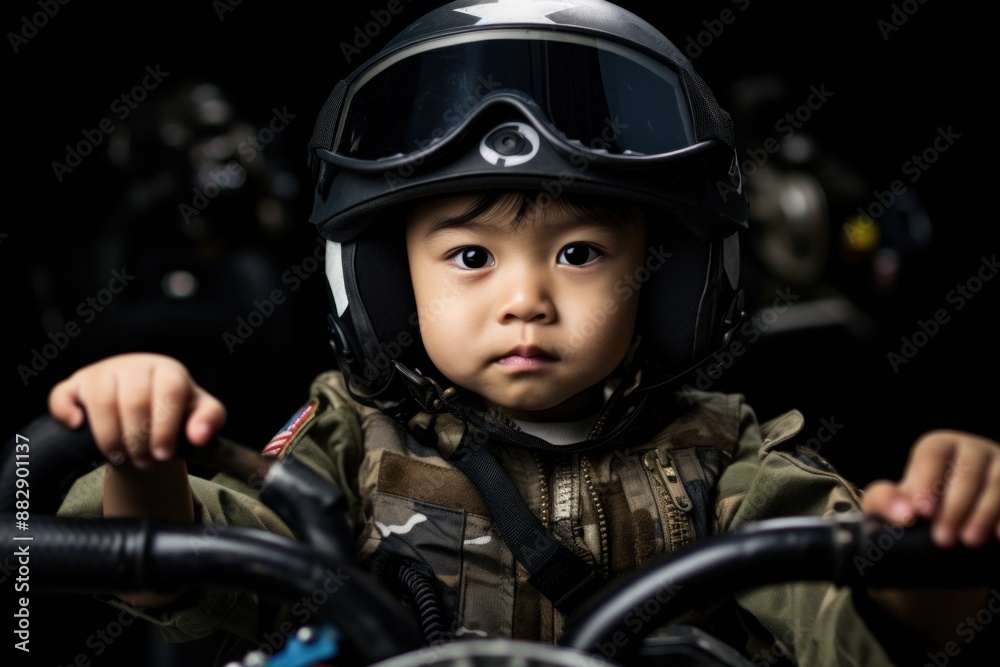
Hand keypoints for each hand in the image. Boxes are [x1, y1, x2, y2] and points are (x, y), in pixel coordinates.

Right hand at [48, 352, 226, 469]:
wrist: (145, 409)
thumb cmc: (176, 410)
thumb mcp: (201, 412)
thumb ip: (209, 420)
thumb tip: (199, 436)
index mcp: (167, 370)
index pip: (168, 392)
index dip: (165, 427)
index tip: (164, 454)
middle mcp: (133, 365)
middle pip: (134, 400)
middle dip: (139, 440)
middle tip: (145, 462)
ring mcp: (102, 373)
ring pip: (100, 401)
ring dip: (110, 437)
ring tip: (122, 458)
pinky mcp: (75, 385)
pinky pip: (62, 395)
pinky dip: (66, 412)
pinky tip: (79, 427)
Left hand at [862, 429, 999, 547]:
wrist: (956, 518)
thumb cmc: (923, 505)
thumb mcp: (899, 500)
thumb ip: (885, 501)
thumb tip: (904, 514)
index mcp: (939, 447)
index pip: (933, 453)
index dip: (927, 480)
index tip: (923, 511)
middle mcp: (973, 450)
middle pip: (968, 471)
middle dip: (955, 507)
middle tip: (943, 539)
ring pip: (997, 482)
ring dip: (984, 513)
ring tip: (970, 541)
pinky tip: (999, 537)